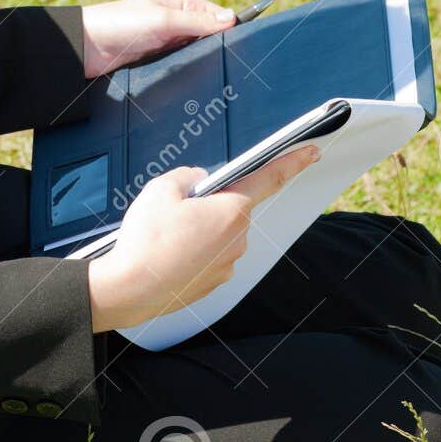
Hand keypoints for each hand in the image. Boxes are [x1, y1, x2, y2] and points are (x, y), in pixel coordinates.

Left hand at [80, 0, 236, 78]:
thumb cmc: (120, 24)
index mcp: (182, 4)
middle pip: (211, 37)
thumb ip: (197, 21)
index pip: (218, 16)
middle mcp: (178, 22)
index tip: (247, 46)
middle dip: (220, 48)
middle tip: (236, 66)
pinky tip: (198, 83)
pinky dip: (189, 73)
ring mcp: (169, 43)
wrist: (85, 48)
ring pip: (198, 55)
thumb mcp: (163, 20)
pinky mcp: (160, 62)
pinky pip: (183, 68)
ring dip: (203, 63)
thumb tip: (233, 18)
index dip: (232, 29)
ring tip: (220, 77)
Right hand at [87, 145, 319, 333]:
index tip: (312, 151)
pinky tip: (168, 252)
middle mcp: (237, 239)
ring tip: (165, 235)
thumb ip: (188, 176)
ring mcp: (227, 264)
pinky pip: (208, 255)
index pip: (270, 179)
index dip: (292, 162)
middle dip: (210, 202)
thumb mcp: (161, 188)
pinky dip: (191, 250)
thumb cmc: (147, 241)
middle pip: (232, 207)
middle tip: (176, 207)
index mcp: (231, 210)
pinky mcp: (213, 282)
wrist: (129, 290)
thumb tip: (198, 184)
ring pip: (218, 232)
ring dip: (198, 228)